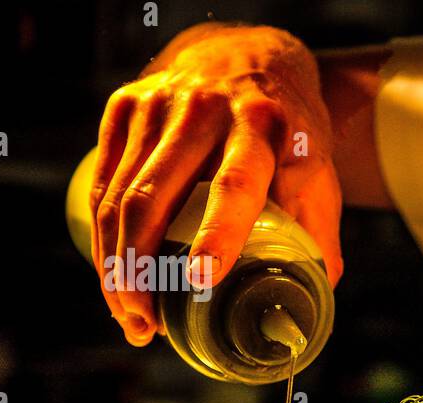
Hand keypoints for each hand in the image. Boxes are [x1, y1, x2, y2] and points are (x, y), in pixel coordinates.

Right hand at [89, 23, 343, 344]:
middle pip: (157, 196)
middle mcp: (208, 110)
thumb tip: (318, 297)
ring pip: (120, 196)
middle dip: (144, 269)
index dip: (219, 232)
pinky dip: (102, 237)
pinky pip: (103, 181)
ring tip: (129, 316)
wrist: (249, 58)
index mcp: (265, 126)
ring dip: (117, 265)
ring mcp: (160, 105)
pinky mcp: (126, 106)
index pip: (236, 183)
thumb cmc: (288, 132)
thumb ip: (319, 233)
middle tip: (145, 324)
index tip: (203, 278)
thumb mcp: (317, 172)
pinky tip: (113, 277)